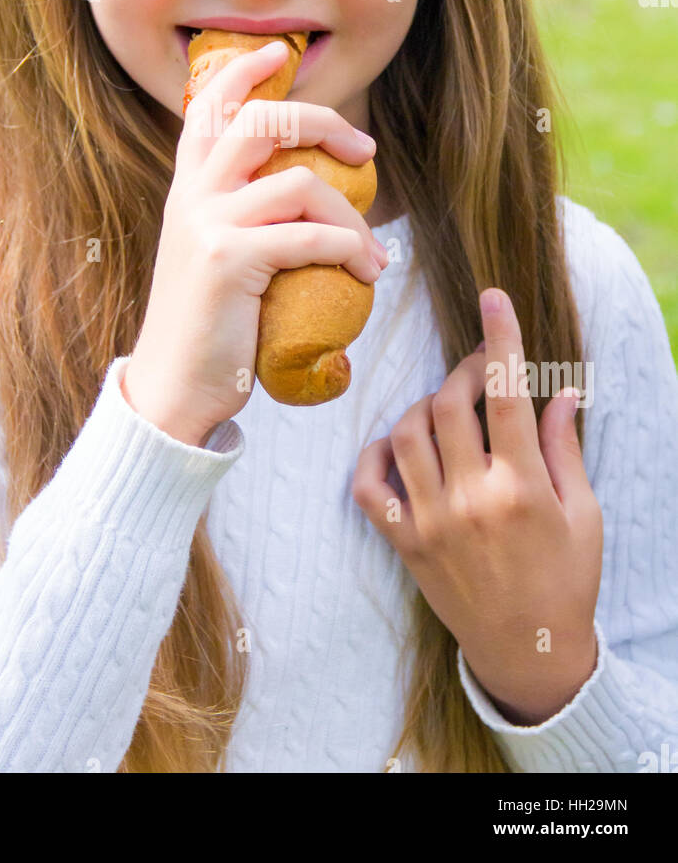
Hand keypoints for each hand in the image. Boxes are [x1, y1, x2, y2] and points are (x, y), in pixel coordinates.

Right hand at [124, 39, 385, 444]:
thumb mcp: (214, 254)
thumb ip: (241, 216)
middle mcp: (192, 195)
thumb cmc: (209, 326)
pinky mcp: (228, 261)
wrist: (173, 387)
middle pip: (263, 121)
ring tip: (373, 250)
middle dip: (323, 121)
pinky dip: (349, 248)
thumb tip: (307, 193)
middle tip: (363, 148)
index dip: (242, 71)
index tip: (278, 53)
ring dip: (351, 211)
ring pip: (298, 182)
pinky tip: (365, 271)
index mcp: (187, 188)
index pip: (208, 107)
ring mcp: (207, 224)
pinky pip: (308, 237)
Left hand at [352, 287, 602, 723]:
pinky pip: (368, 486)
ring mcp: (431, 522)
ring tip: (447, 409)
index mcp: (523, 488)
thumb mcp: (583, 514)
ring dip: (424, 406)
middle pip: (450, 404)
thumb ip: (566, 449)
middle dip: (462, 370)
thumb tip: (563, 391)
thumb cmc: (566, 579)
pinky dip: (374, 456)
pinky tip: (397, 446)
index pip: (507, 395)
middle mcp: (472, 499)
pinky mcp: (405, 543)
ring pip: (407, 433)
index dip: (499, 339)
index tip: (493, 298)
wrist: (528, 652)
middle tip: (477, 367)